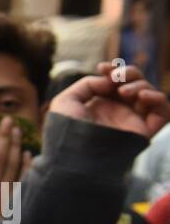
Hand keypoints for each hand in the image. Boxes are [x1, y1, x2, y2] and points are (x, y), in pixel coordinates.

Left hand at [49, 63, 169, 138]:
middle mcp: (117, 113)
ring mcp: (132, 121)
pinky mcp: (144, 131)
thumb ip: (87, 84)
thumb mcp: (66, 101)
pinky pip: (163, 112)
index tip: (102, 68)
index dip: (112, 71)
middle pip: (135, 84)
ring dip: (140, 85)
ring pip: (149, 94)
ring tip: (124, 92)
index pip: (115, 83)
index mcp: (100, 106)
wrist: (73, 155)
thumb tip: (110, 82)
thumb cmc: (65, 131)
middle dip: (129, 73)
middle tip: (116, 77)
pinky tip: (143, 96)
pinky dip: (157, 98)